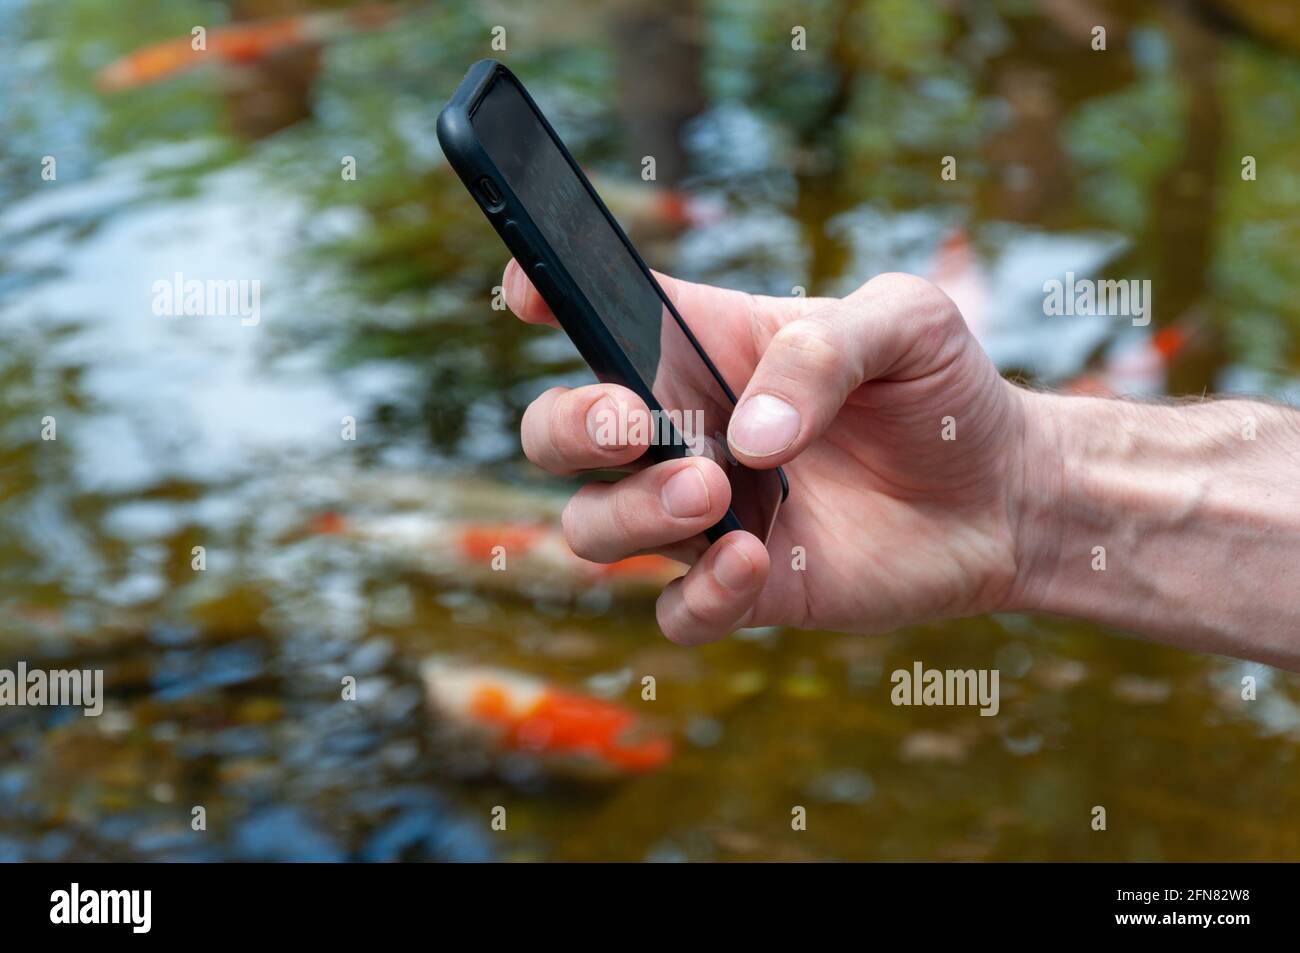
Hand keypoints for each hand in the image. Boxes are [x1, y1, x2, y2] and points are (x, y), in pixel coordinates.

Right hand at [502, 260, 1030, 644]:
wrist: (1004, 490)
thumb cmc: (940, 388)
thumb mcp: (904, 324)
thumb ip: (823, 351)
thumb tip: (749, 437)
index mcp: (701, 349)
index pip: (597, 315)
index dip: (545, 295)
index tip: (533, 290)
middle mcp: (684, 433)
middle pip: (559, 435)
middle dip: (568, 427)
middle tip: (631, 424)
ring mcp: (706, 516)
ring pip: (595, 527)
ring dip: (633, 511)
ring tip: (713, 489)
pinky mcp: (745, 589)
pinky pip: (678, 612)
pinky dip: (698, 594)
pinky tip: (751, 560)